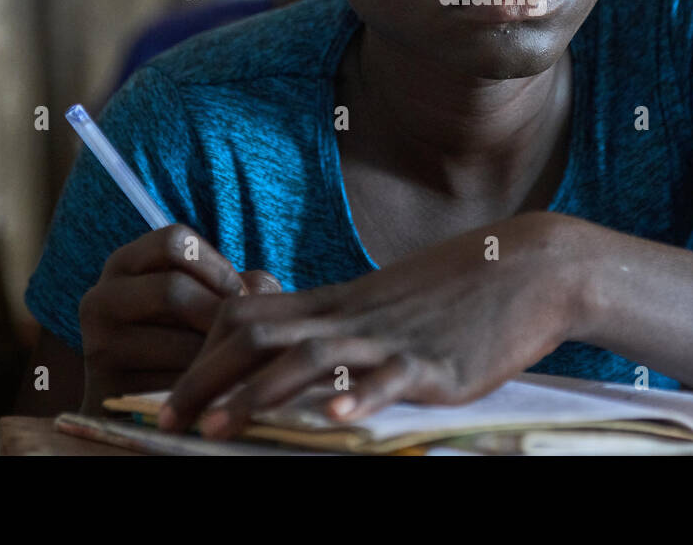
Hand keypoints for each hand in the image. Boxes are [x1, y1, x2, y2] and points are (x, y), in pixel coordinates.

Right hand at [77, 223, 280, 413]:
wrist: (129, 393)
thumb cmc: (176, 333)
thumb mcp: (197, 297)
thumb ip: (234, 284)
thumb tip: (264, 289)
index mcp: (123, 263)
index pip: (173, 241)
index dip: (216, 265)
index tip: (238, 294)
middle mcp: (99, 297)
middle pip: (173, 289)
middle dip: (220, 312)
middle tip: (244, 335)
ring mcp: (97, 343)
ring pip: (177, 342)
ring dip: (217, 354)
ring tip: (239, 362)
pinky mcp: (107, 386)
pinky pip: (171, 383)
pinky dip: (205, 386)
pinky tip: (221, 388)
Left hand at [156, 211, 586, 438]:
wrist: (528, 266)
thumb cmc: (460, 287)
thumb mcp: (389, 300)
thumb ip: (342, 323)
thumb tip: (298, 353)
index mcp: (339, 302)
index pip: (249, 316)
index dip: (202, 353)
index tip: (170, 393)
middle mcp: (354, 317)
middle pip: (262, 336)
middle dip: (206, 379)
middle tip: (164, 420)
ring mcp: (393, 339)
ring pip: (312, 359)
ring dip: (260, 393)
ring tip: (220, 426)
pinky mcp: (437, 362)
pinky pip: (391, 379)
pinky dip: (360, 398)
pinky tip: (334, 419)